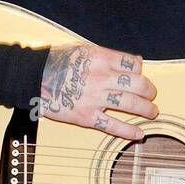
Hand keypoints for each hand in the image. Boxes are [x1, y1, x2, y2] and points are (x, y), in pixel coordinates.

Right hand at [37, 42, 157, 141]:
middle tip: (151, 95)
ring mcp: (94, 98)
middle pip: (137, 84)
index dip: (140, 70)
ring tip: (152, 112)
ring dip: (146, 109)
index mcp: (100, 58)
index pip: (132, 63)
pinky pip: (112, 126)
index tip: (140, 75)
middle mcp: (101, 77)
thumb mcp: (83, 49)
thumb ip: (109, 55)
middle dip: (149, 91)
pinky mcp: (86, 116)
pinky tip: (139, 134)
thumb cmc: (56, 62)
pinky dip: (128, 131)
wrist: (32, 77)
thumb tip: (136, 61)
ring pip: (130, 104)